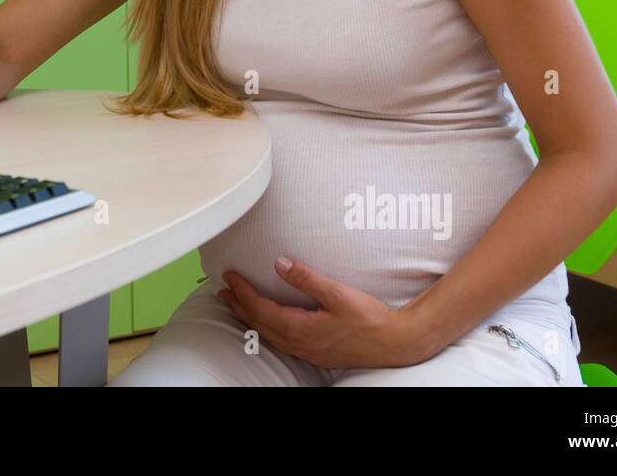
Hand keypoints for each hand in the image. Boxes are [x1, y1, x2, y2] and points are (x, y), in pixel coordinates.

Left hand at [215, 257, 430, 368]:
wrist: (395, 343)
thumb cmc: (369, 319)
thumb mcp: (337, 293)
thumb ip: (306, 278)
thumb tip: (279, 264)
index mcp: (300, 328)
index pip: (260, 308)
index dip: (242, 292)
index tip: (228, 276)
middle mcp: (299, 343)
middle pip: (258, 323)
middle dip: (237, 306)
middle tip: (221, 290)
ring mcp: (306, 350)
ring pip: (267, 334)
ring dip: (248, 318)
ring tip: (235, 305)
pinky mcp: (315, 353)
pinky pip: (280, 341)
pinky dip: (265, 329)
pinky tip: (265, 324)